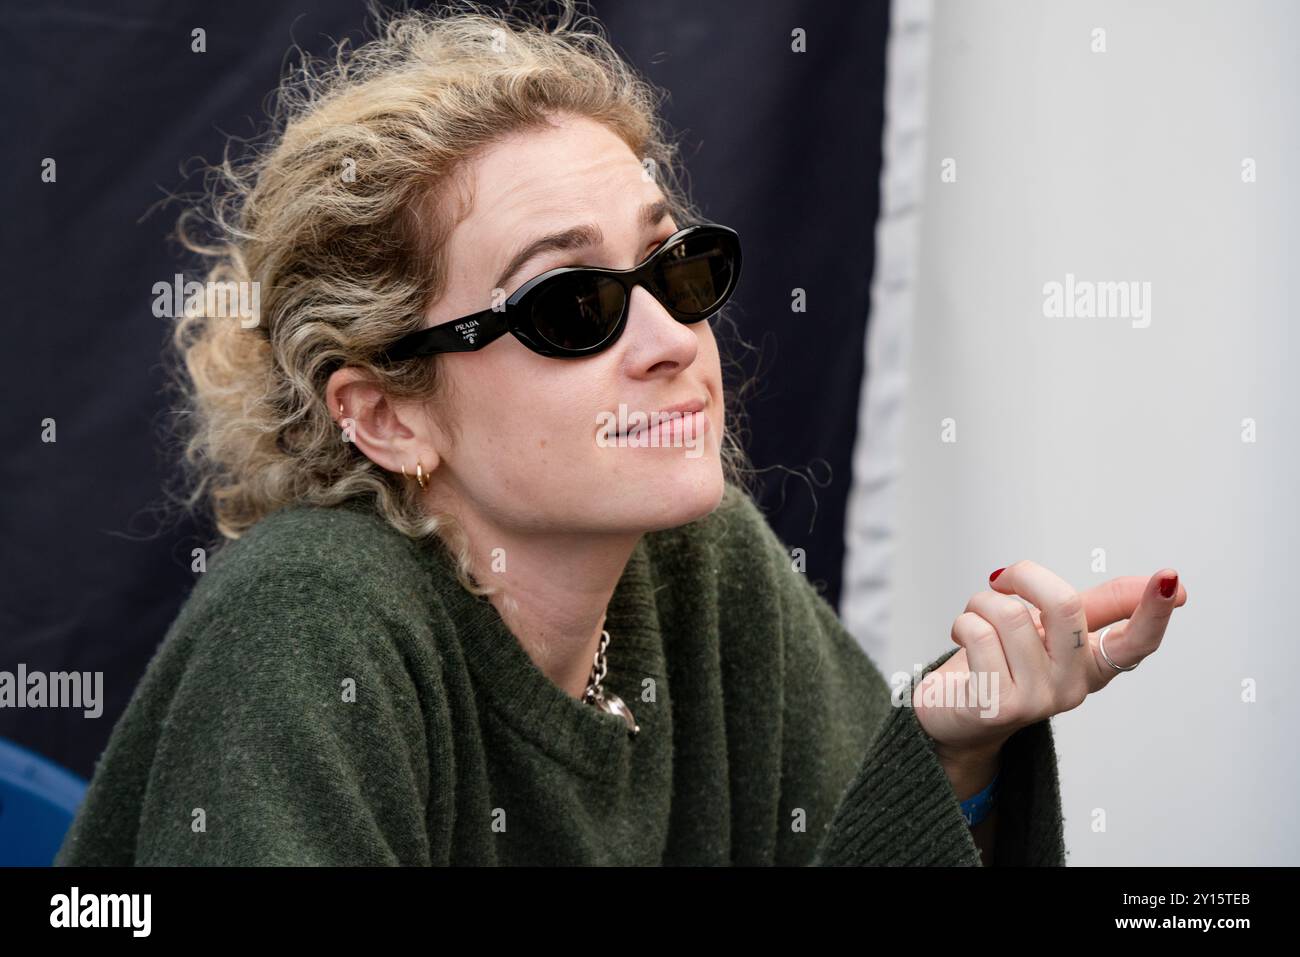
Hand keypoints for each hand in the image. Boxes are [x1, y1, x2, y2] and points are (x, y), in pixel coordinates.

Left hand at [913, 561, 1188, 762]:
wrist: (955, 714)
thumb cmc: (1003, 662)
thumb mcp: (1054, 630)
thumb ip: (1103, 606)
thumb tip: (1170, 583)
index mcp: (1092, 665)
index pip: (1136, 641)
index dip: (1154, 610)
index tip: (1172, 579)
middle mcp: (1072, 687)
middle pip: (1065, 604)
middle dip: (1026, 575)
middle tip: (1004, 580)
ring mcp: (1037, 700)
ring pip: (1009, 614)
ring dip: (981, 603)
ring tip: (976, 619)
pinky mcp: (998, 706)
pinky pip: (978, 634)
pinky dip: (963, 623)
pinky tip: (963, 638)